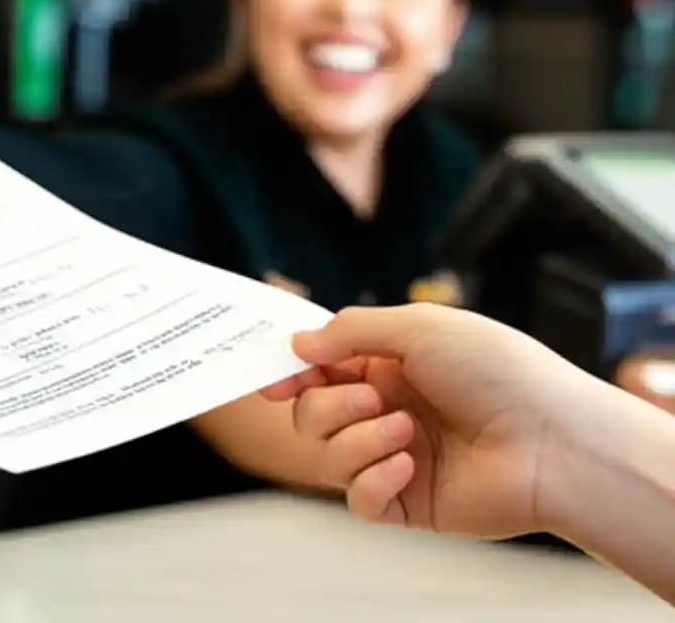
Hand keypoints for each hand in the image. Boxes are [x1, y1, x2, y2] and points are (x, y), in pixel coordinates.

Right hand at [261, 303, 605, 538]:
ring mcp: (395, 457)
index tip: (275, 380)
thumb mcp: (421, 328)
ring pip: (327, 456)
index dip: (293, 374)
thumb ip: (352, 331)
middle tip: (372, 399)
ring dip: (357, 440)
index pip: (320, 370)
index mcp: (391, 367)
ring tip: (406, 432)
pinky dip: (373, 480)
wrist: (555, 441)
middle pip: (311, 414)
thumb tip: (298, 343)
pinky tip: (409, 466)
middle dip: (328, 406)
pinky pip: (358, 498)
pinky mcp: (407, 502)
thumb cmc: (500, 372)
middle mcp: (387, 410)